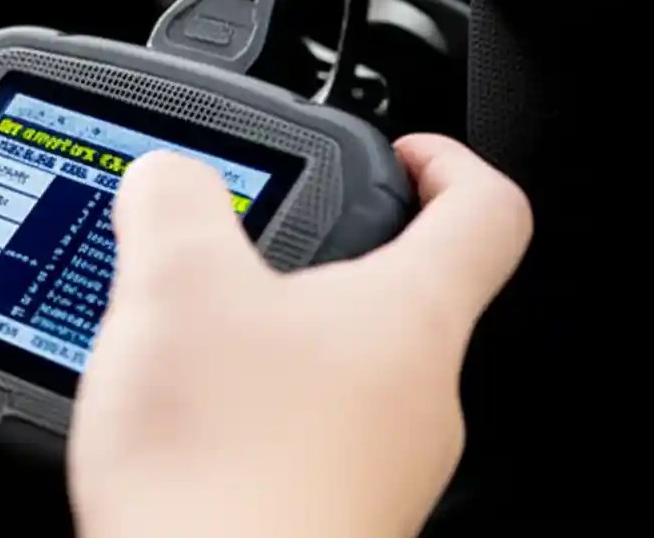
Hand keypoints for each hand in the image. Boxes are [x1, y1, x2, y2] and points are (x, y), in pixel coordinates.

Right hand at [69, 136, 532, 537]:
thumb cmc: (227, 473)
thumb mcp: (176, 291)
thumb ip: (175, 205)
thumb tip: (168, 177)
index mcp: (409, 315)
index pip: (485, 210)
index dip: (449, 162)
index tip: (404, 151)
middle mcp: (418, 394)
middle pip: (404, 291)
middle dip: (327, 256)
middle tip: (255, 248)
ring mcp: (384, 464)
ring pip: (346, 368)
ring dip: (278, 337)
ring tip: (197, 335)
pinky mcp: (335, 511)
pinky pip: (309, 432)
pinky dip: (257, 406)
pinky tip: (189, 417)